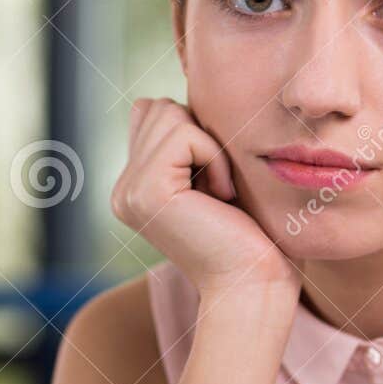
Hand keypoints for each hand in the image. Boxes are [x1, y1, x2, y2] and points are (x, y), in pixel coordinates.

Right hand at [111, 97, 300, 302]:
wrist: (258, 287)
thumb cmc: (257, 238)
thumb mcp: (220, 179)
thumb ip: (194, 144)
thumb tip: (189, 96)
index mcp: (137, 186)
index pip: (154, 114)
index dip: (196, 132)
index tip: (219, 184)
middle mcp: (124, 189)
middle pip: (159, 107)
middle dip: (203, 136)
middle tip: (221, 191)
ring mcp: (129, 191)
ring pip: (170, 113)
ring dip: (212, 148)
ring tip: (222, 195)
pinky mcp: (146, 192)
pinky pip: (186, 135)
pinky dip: (216, 159)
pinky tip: (223, 199)